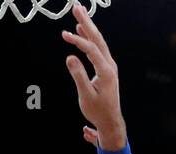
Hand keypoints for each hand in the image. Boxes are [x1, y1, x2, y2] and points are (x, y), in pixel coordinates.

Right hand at [62, 4, 124, 149]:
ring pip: (98, 42)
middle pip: (98, 39)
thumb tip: (70, 57)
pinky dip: (89, 38)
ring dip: (88, 27)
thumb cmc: (98, 111)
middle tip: (77, 7)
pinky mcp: (106, 69)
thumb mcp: (86, 96)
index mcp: (106, 72)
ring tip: (78, 13)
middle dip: (87, 22)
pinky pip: (97, 49)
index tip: (64, 35)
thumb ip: (78, 76)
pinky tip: (82, 31)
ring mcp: (109, 66)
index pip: (91, 50)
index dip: (78, 40)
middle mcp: (110, 66)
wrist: (110, 121)